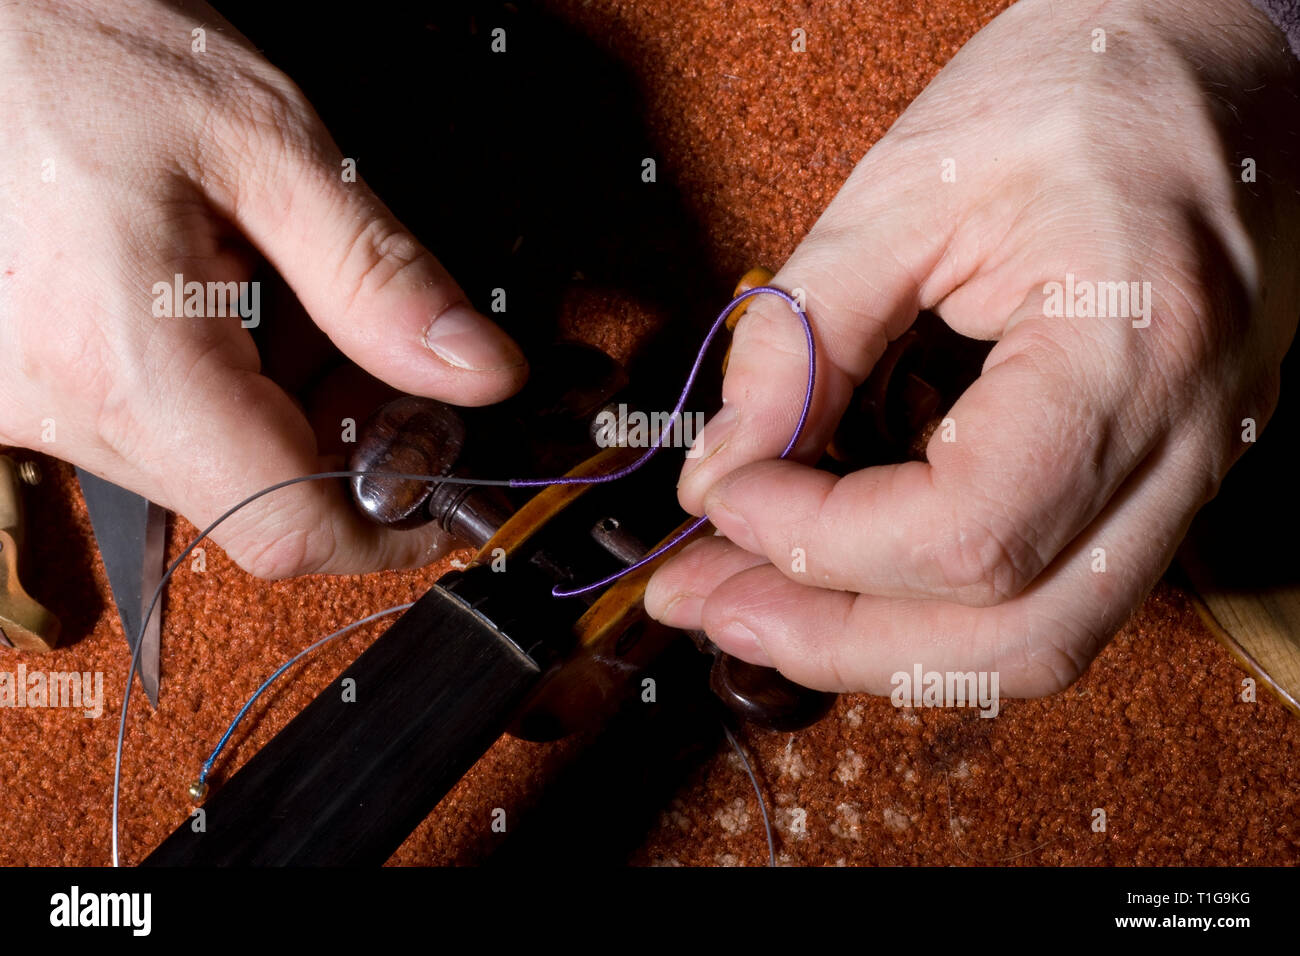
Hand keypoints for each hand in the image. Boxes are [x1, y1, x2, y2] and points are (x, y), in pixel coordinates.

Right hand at [0, 0, 526, 576]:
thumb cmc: (76, 44)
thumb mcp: (266, 143)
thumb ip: (379, 275)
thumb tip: (479, 373)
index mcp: (130, 364)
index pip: (288, 529)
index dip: (392, 524)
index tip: (449, 480)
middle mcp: (61, 410)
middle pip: (259, 500)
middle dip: (350, 436)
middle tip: (380, 337)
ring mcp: (26, 406)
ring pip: (212, 464)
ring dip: (289, 400)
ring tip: (285, 281)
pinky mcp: (17, 387)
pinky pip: (154, 425)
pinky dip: (225, 379)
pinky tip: (227, 290)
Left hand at [646, 0, 1299, 695]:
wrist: (1207, 68)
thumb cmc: (1079, 91)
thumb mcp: (909, 184)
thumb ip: (804, 331)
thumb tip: (725, 463)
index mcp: (1134, 344)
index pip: (968, 528)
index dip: (818, 538)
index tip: (721, 494)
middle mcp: (1182, 440)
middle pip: (1010, 631)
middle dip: (834, 638)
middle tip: (705, 604)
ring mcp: (1182, 472)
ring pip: (1034, 639)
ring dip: (874, 643)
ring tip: (746, 604)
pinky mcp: (1145, 478)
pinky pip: (1043, 589)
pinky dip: (925, 603)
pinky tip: (832, 564)